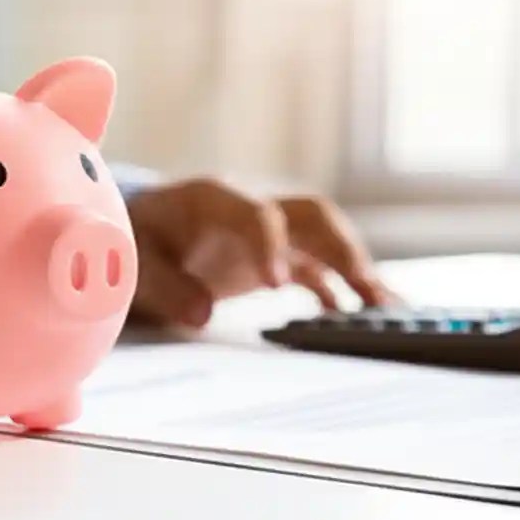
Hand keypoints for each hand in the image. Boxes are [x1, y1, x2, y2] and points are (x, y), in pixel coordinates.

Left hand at [126, 179, 395, 327]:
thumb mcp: (135, 259)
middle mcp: (252, 208)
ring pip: (325, 239)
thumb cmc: (135, 238)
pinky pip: (319, 268)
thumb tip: (201, 314)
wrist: (138, 229)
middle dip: (342, 249)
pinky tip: (361, 319)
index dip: (270, 246)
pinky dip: (341, 291)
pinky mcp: (277, 255)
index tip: (278, 285)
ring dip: (355, 269)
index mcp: (213, 200)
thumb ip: (163, 283)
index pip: (256, 215)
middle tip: (366, 291)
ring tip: (385, 310)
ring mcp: (269, 232)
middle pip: (311, 216)